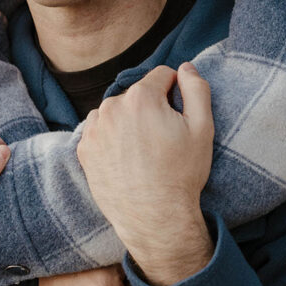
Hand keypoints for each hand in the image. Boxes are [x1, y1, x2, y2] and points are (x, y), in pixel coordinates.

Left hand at [76, 63, 214, 285]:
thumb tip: (185, 67)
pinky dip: (112, 138)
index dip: (175, 93)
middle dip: (150, 108)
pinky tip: (126, 159)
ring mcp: (94, 129)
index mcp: (141, 97)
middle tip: (162, 140)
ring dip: (129, 121)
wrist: (154, 218)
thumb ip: (196, 89)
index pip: (162, 75)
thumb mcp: (202, 129)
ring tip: (143, 151)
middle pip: (138, 94)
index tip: (178, 118)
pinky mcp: (84, 150)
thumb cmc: (181, 174)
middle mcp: (111, 107)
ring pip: (117, 111)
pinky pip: (101, 130)